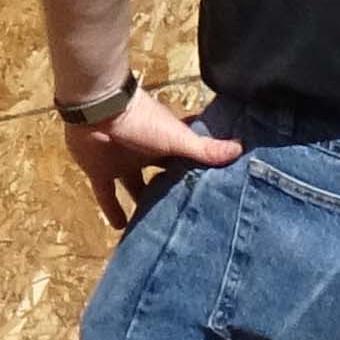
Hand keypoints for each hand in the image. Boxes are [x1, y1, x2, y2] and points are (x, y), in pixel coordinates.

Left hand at [61, 86, 239, 232]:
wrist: (99, 111)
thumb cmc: (142, 122)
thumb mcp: (178, 138)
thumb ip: (205, 149)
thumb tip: (241, 149)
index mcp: (167, 141)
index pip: (187, 158)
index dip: (199, 170)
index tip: (214, 188)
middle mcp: (146, 152)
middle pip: (162, 175)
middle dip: (170, 190)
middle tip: (186, 216)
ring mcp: (123, 162)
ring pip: (136, 187)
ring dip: (143, 203)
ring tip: (157, 226)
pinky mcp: (101, 172)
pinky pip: (107, 195)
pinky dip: (113, 210)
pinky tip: (122, 228)